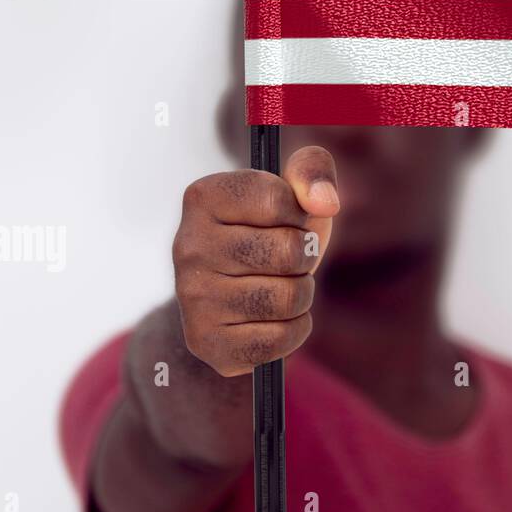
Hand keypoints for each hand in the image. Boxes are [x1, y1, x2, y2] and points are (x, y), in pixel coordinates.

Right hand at [172, 147, 339, 376]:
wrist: (235, 295)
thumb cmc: (272, 232)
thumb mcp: (294, 190)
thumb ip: (312, 170)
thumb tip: (325, 204)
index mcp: (203, 197)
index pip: (279, 200)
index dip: (300, 213)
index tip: (287, 219)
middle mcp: (186, 245)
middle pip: (288, 251)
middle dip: (305, 257)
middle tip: (287, 259)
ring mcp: (192, 297)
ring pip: (288, 298)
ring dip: (302, 294)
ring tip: (281, 286)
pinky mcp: (205, 341)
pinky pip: (280, 339)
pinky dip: (294, 329)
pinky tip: (275, 319)